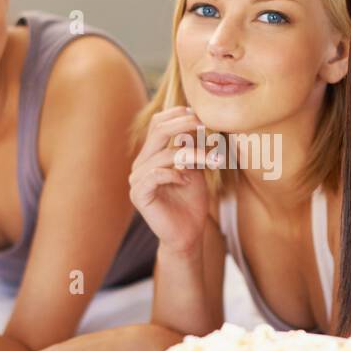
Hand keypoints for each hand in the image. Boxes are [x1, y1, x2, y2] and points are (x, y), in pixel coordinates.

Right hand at [128, 106, 216, 252]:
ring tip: (213, 161)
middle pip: (157, 130)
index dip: (177, 116)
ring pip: (165, 154)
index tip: (200, 116)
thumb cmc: (191, 201)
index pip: (158, 124)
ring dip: (193, 155)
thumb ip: (191, 147)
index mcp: (152, 154)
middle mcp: (141, 164)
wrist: (187, 234)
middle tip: (203, 125)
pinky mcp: (138, 195)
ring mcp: (137, 179)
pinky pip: (155, 175)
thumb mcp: (195, 168)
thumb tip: (197, 119)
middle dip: (182, 124)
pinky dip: (174, 174)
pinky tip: (187, 180)